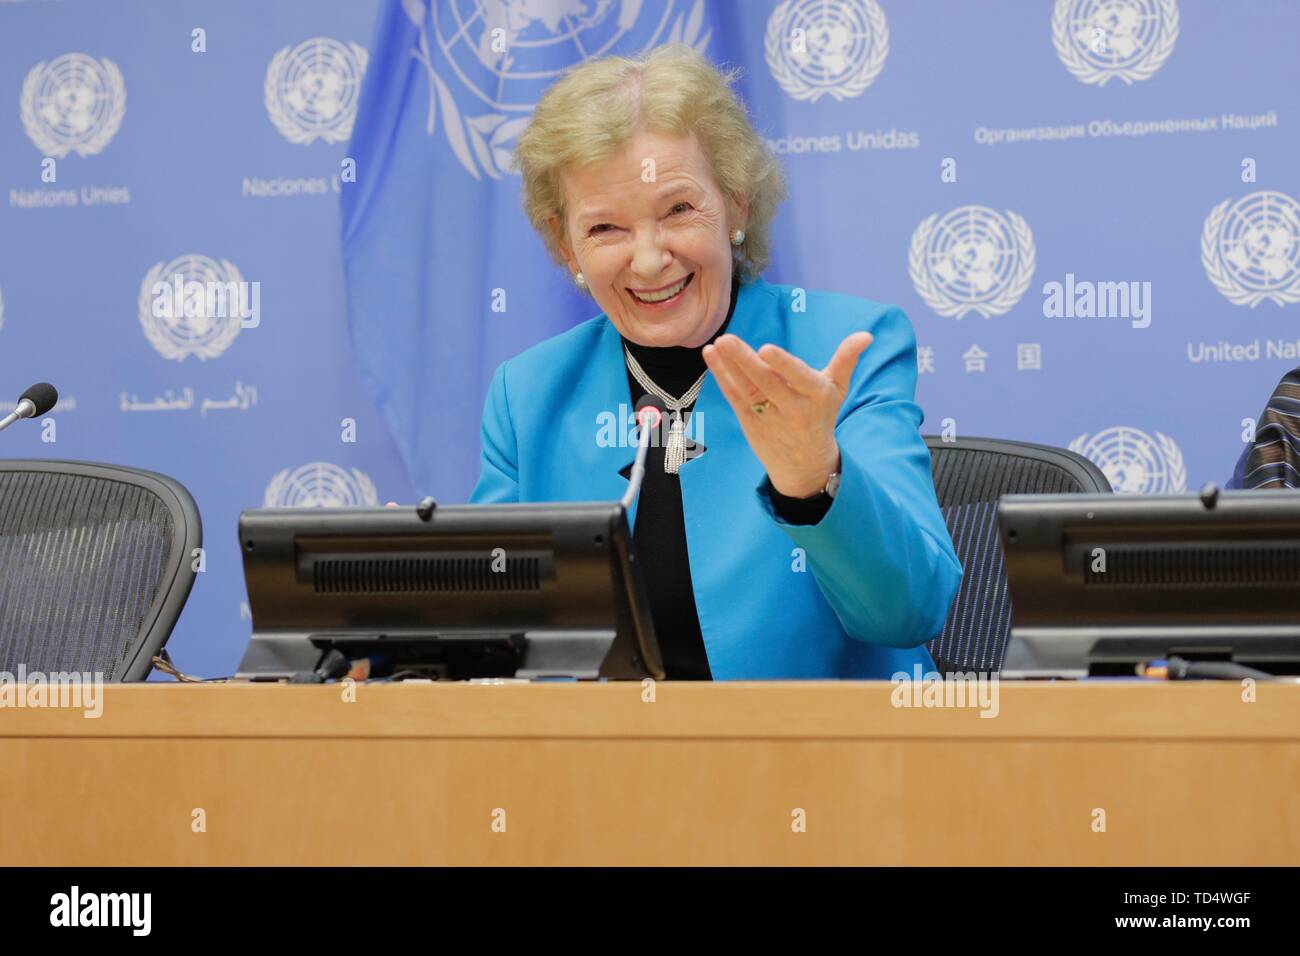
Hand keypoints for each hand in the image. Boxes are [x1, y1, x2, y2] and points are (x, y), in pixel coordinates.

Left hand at [702, 330, 872, 497]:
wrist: (805, 464)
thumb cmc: (821, 416)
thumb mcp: (837, 390)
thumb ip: (846, 360)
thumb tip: (866, 335)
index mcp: (816, 397)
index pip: (799, 378)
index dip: (783, 364)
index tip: (766, 349)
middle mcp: (792, 409)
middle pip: (767, 383)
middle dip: (745, 361)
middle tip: (728, 340)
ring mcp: (768, 418)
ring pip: (747, 389)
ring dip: (728, 366)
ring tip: (717, 344)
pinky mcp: (750, 423)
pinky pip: (735, 397)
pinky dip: (722, 376)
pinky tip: (712, 355)